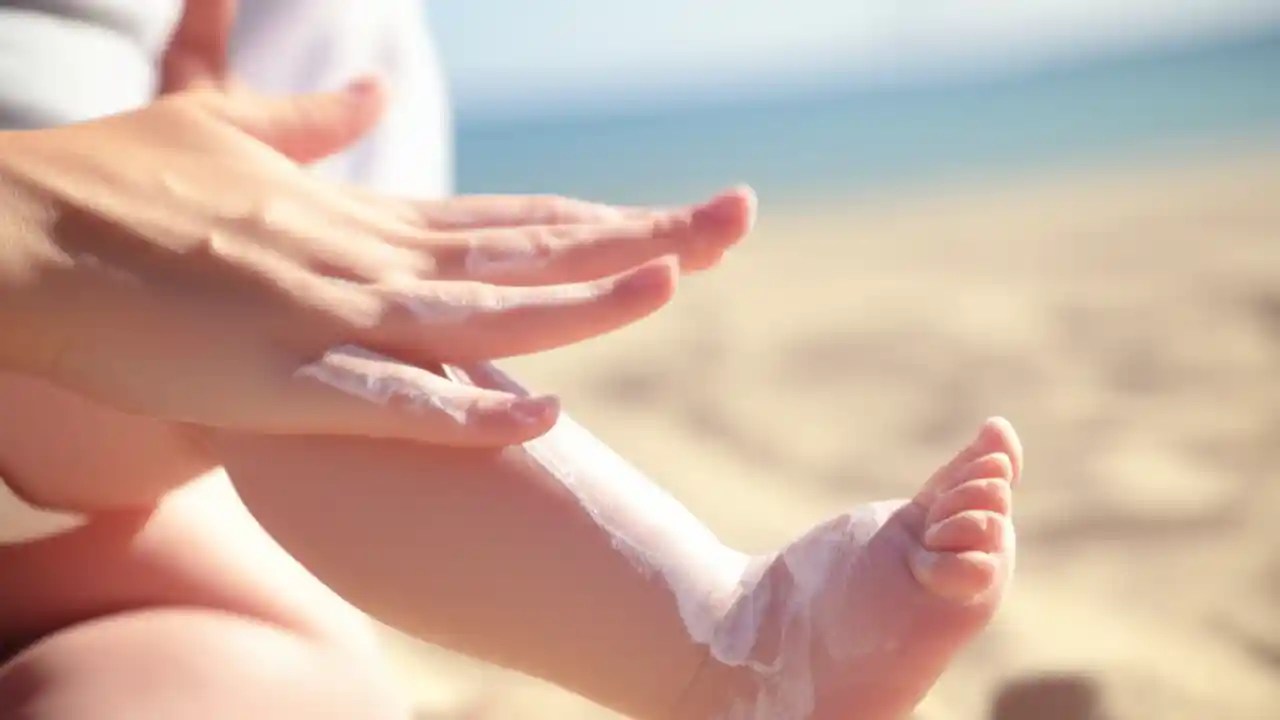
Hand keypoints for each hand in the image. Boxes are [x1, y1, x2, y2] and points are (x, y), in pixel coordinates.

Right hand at [0, 1, 755, 446]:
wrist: (19, 239)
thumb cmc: (118, 192)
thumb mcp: (229, 135)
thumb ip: (313, 120)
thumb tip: (370, 89)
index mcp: (368, 219)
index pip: (515, 217)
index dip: (604, 218)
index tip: (685, 217)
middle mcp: (370, 259)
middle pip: (528, 251)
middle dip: (636, 239)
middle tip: (735, 218)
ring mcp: (329, 316)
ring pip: (479, 311)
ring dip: (578, 303)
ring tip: (673, 283)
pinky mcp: (277, 378)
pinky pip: (383, 401)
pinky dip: (459, 408)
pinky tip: (535, 412)